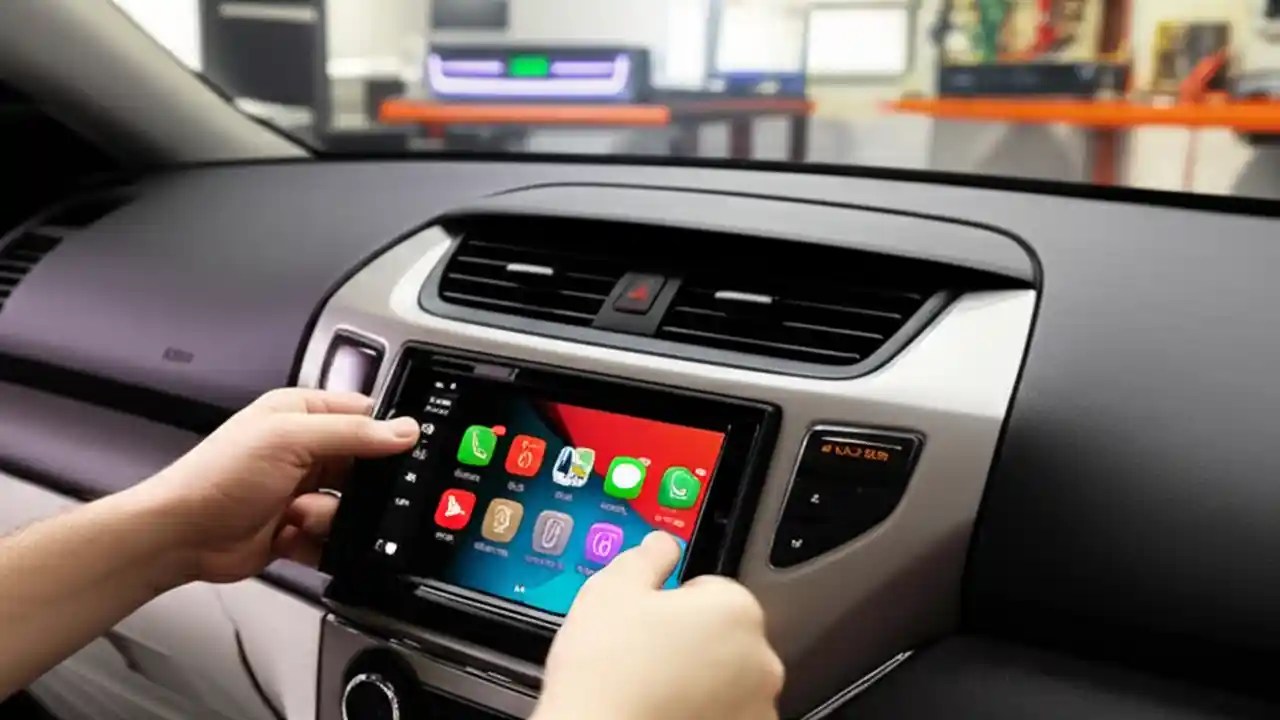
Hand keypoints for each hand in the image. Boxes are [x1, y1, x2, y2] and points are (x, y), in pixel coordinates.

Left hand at [138, 388, 418, 582]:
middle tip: (341, 491)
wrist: (180, 536)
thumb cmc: (217, 477)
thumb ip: (351, 433)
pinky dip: (318, 542)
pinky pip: (334, 538)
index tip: (403, 453)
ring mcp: (302, 490)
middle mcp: (305, 450)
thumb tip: (403, 430)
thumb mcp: (288, 439)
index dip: (385, 433)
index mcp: (302, 414)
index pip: (364, 415)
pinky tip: (290, 536)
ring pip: (352, 506)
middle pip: (364, 467)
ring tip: (298, 516)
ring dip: (330, 517)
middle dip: (357, 487)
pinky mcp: (298, 528)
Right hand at [533, 532, 783, 719]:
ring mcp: (757, 705)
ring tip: (651, 687)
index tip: (647, 619)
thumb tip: (662, 544)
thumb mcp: (612, 590)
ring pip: (727, 678)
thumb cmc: (606, 672)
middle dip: (690, 639)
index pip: (710, 589)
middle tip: (645, 653)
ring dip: (700, 678)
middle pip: (723, 634)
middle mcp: (760, 658)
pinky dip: (703, 711)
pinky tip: (665, 711)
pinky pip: (726, 712)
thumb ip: (647, 557)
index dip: (671, 601)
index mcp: (735, 609)